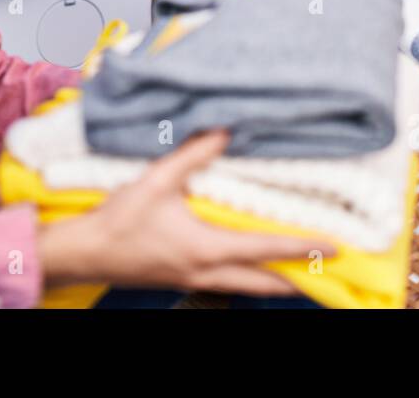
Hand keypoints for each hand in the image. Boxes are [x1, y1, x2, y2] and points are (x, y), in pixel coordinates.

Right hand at [38, 130, 335, 296]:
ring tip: (297, 272)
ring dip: (274, 282)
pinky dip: (248, 278)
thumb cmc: (118, 221)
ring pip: (246, 288)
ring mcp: (194, 280)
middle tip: (326, 272)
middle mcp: (206, 271)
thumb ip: (192, 154)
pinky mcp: (182, 280)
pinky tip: (247, 265)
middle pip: (265, 284)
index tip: (333, 246)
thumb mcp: (156, 181)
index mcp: (206, 249)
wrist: (85, 254)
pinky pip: (226, 284)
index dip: (302, 247)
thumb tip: (224, 130)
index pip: (266, 249)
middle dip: (298, 281)